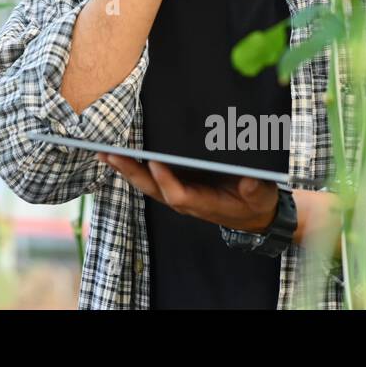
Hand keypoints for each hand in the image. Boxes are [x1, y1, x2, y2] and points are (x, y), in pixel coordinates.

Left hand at [97, 152, 278, 232]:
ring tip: (104, 153)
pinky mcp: (176, 186)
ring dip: (125, 169)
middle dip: (131, 172)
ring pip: (146, 183)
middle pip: (153, 188)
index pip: (179, 195)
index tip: (155, 163)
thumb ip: (255, 190)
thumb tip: (250, 181)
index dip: (166, 181)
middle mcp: (185, 200)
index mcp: (204, 204)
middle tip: (110, 155)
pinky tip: (118, 156)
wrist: (253, 213)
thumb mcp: (261, 196)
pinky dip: (133, 167)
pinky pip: (150, 178)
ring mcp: (178, 194)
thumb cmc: (255, 202)